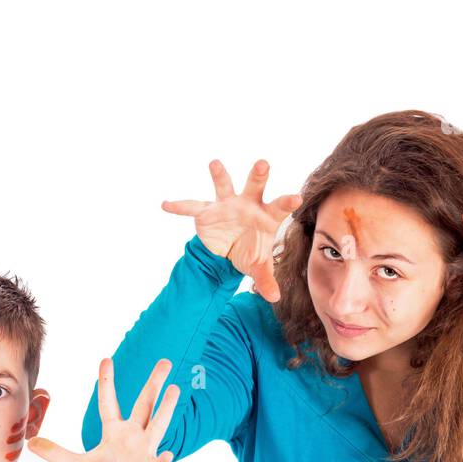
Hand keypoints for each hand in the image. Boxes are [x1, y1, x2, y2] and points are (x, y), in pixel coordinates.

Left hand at [28, 358, 177, 461]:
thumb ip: (55, 454)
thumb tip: (31, 444)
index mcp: (115, 432)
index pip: (109, 402)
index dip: (106, 382)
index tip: (106, 359)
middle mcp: (133, 436)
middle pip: (145, 404)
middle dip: (153, 383)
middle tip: (164, 362)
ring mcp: (145, 451)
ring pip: (157, 425)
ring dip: (165, 409)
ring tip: (175, 389)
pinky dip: (161, 460)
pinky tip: (166, 455)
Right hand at [163, 159, 301, 302]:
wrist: (226, 253)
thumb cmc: (249, 252)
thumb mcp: (258, 267)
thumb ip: (266, 280)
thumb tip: (275, 298)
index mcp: (265, 215)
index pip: (279, 207)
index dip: (287, 202)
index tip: (296, 198)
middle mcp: (248, 203)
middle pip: (255, 186)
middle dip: (258, 175)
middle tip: (263, 164)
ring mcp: (226, 204)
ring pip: (224, 185)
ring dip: (220, 174)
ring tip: (215, 163)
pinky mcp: (207, 211)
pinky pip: (191, 207)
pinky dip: (179, 206)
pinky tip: (166, 205)